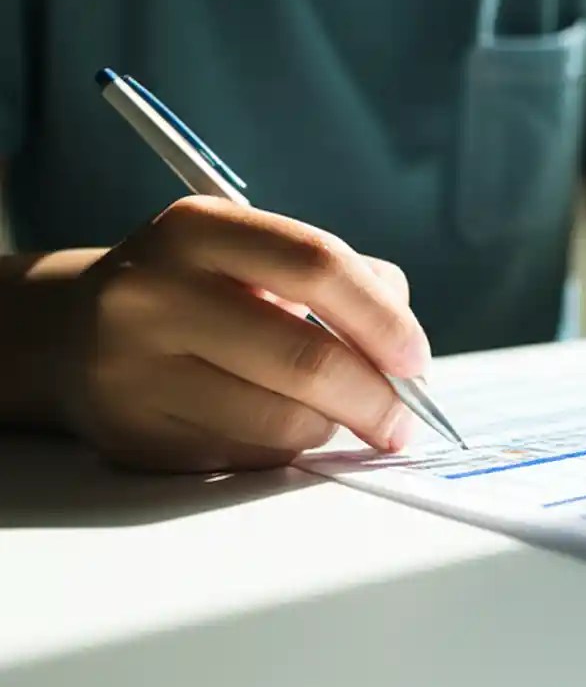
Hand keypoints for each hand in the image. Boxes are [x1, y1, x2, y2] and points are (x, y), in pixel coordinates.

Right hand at [53, 196, 430, 471]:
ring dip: (332, 426)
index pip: (318, 264)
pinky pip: (249, 456)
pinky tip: (274, 425)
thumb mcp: (255, 253)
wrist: (69, 333)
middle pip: (307, 358)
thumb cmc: (199, 289)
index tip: (416, 360)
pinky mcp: (135, 437)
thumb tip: (407, 352)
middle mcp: (153, 294)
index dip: (384, 319)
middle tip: (403, 418)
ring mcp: (135, 370)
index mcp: (197, 230)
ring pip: (283, 421)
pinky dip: (286, 447)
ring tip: (334, 413)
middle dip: (377, 398)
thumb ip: (343, 281)